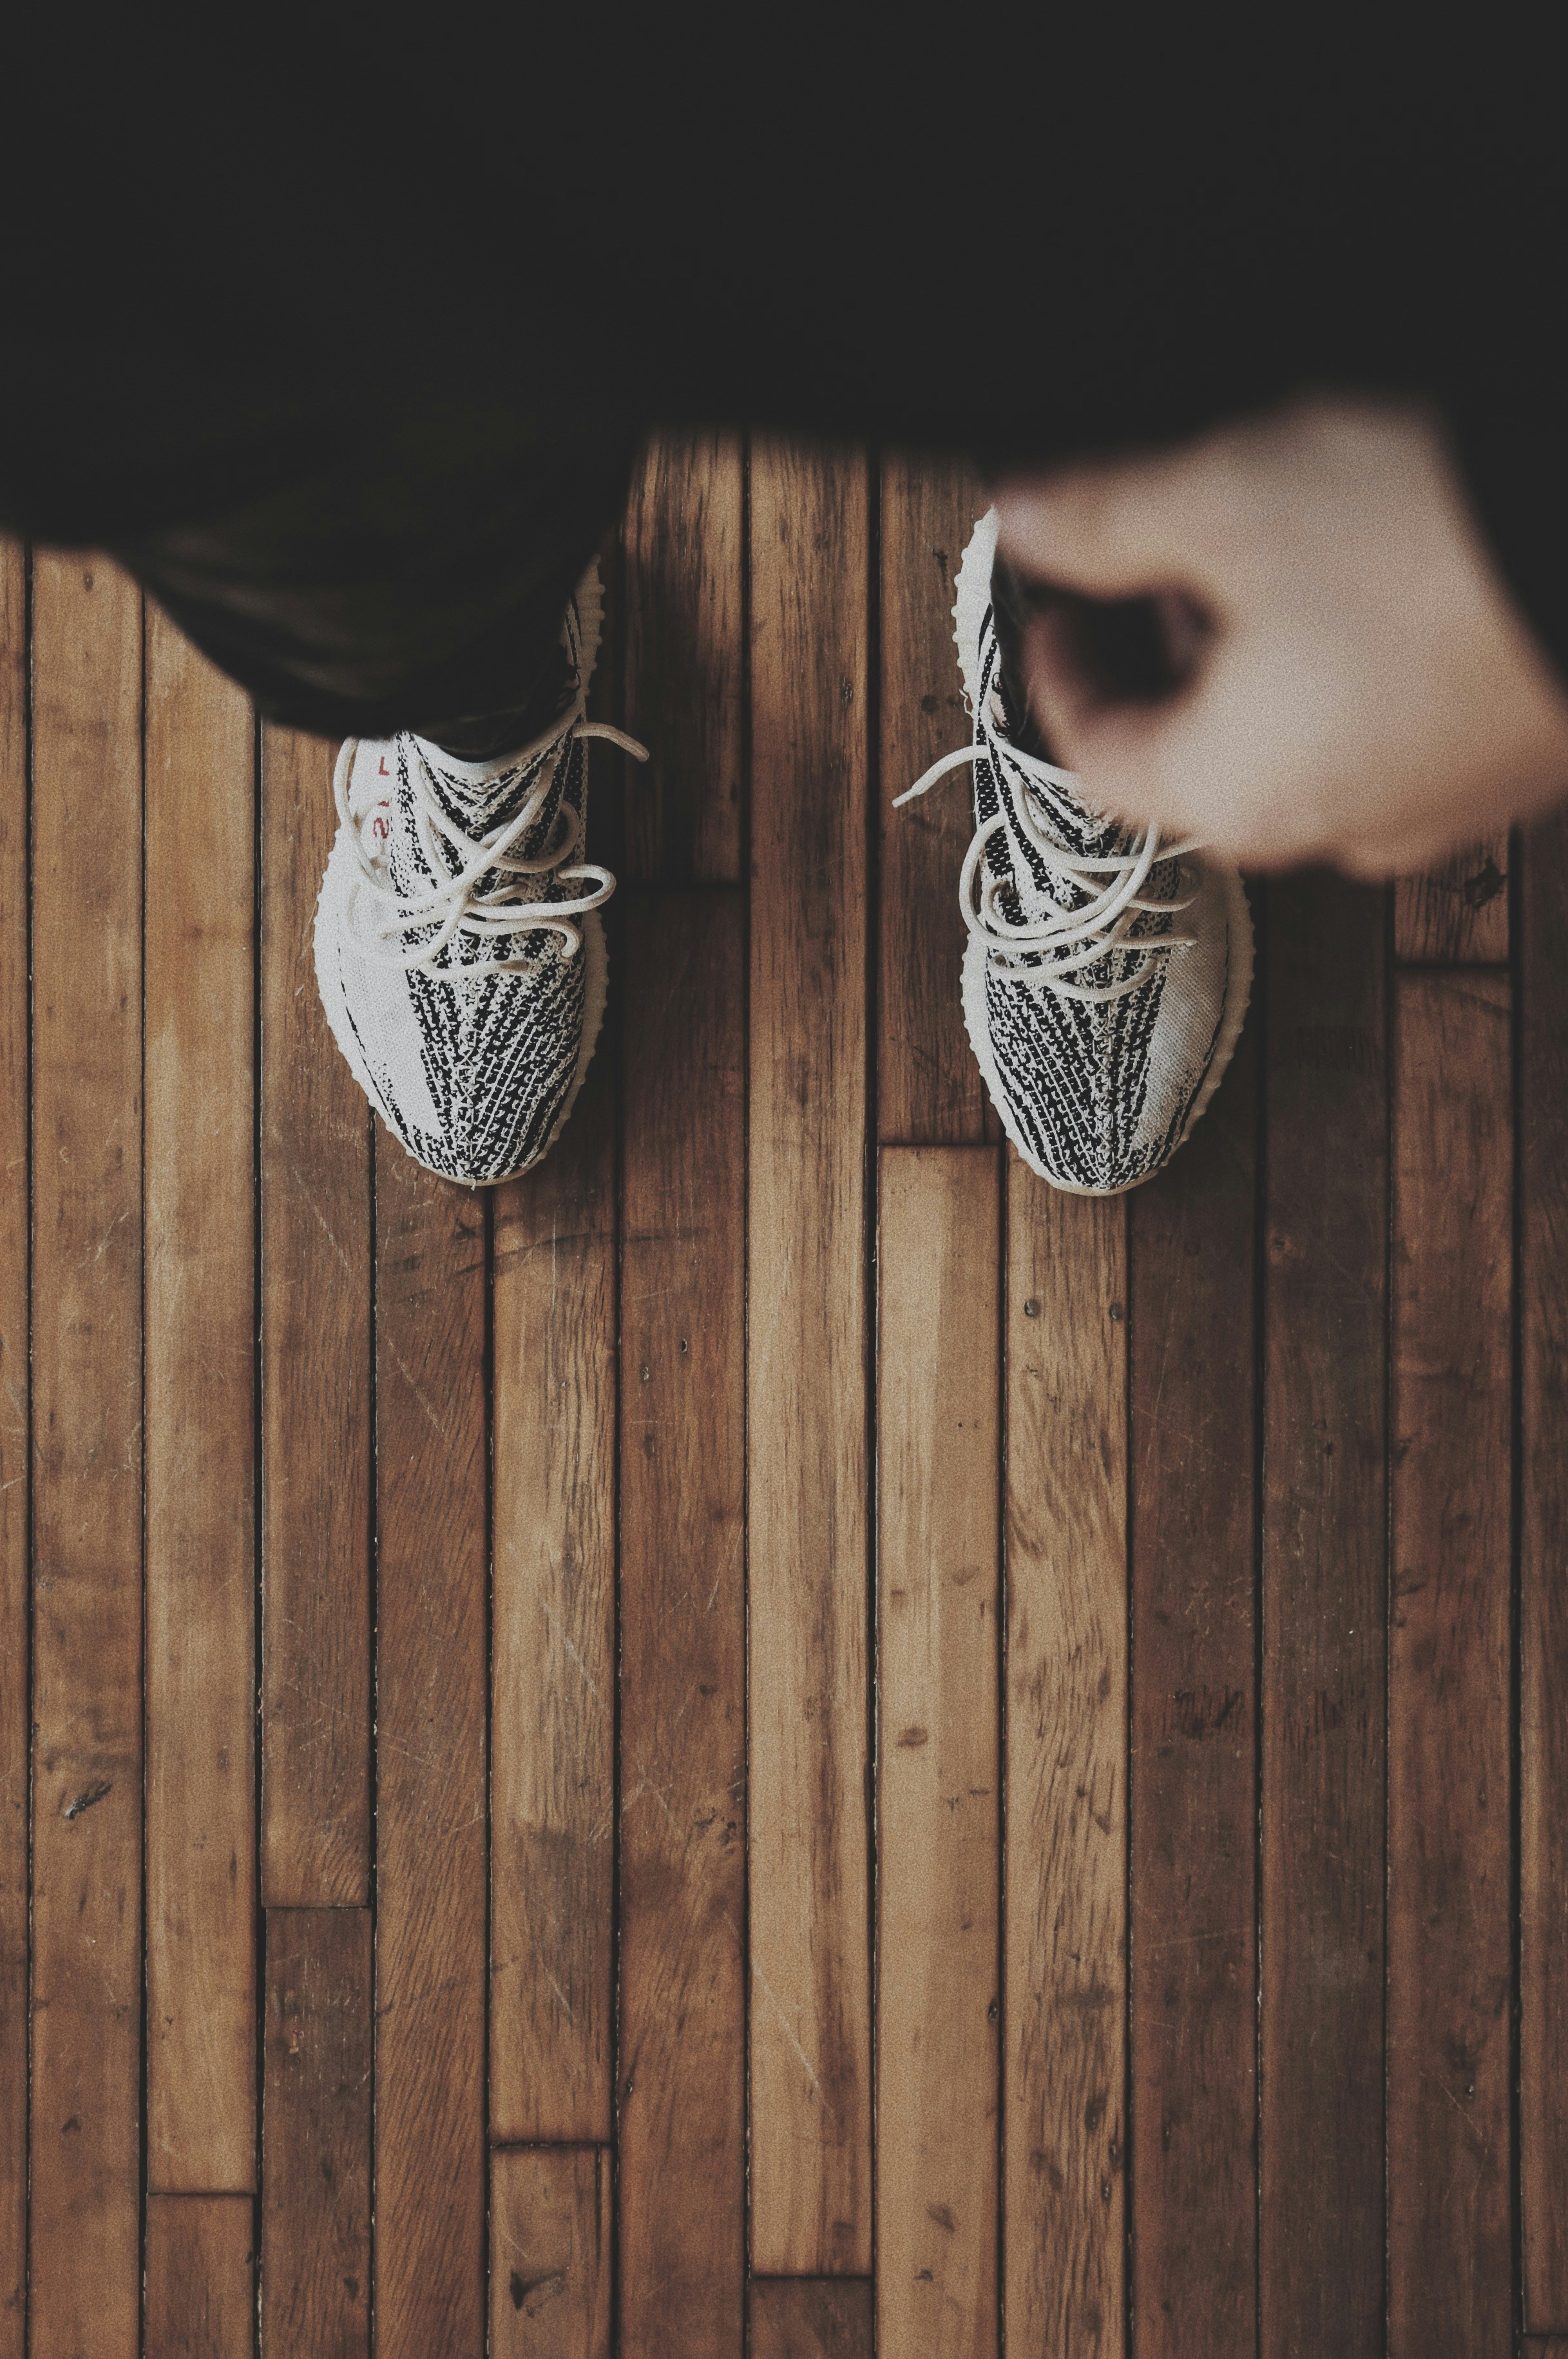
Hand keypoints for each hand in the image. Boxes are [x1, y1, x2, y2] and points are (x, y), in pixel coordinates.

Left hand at [994, 397, 1567, 874]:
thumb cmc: (1444, 542)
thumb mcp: (1234, 496)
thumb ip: (1107, 516)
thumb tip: (1031, 515)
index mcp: (1238, 793)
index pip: (1097, 762)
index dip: (1058, 677)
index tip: (1053, 608)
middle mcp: (1335, 830)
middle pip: (1201, 756)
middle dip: (1168, 655)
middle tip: (1160, 556)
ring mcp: (1436, 809)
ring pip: (1307, 738)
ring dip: (1269, 654)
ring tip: (1283, 542)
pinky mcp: (1512, 766)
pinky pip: (1403, 722)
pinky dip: (1366, 660)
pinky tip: (1393, 569)